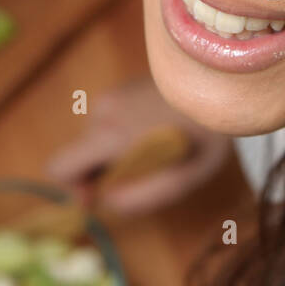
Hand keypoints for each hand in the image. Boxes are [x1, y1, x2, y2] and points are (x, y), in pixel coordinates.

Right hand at [44, 78, 231, 216]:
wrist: (224, 84)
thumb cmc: (206, 136)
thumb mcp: (181, 180)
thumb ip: (139, 198)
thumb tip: (108, 202)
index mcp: (110, 135)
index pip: (60, 166)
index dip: (73, 188)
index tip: (99, 195)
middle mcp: (103, 110)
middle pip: (81, 153)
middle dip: (103, 171)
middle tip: (143, 174)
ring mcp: (113, 94)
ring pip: (98, 137)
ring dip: (118, 151)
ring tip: (158, 149)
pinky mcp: (125, 86)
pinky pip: (111, 120)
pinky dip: (126, 132)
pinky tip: (159, 130)